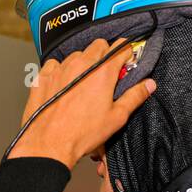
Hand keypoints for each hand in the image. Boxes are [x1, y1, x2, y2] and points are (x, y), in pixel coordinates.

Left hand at [8, 36, 154, 167]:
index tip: (126, 62)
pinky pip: (54, 64)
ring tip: (84, 83)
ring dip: (83, 63)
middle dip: (106, 55)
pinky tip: (63, 85)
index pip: (121, 47)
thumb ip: (135, 96)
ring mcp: (59, 69)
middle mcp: (80, 64)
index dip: (126, 54)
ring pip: (76, 54)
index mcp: (102, 72)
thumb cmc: (82, 134)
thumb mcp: (116, 117)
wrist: (49, 145)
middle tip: (106, 75)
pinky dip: (61, 70)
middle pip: (99, 46)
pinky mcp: (43, 76)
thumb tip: (148, 85)